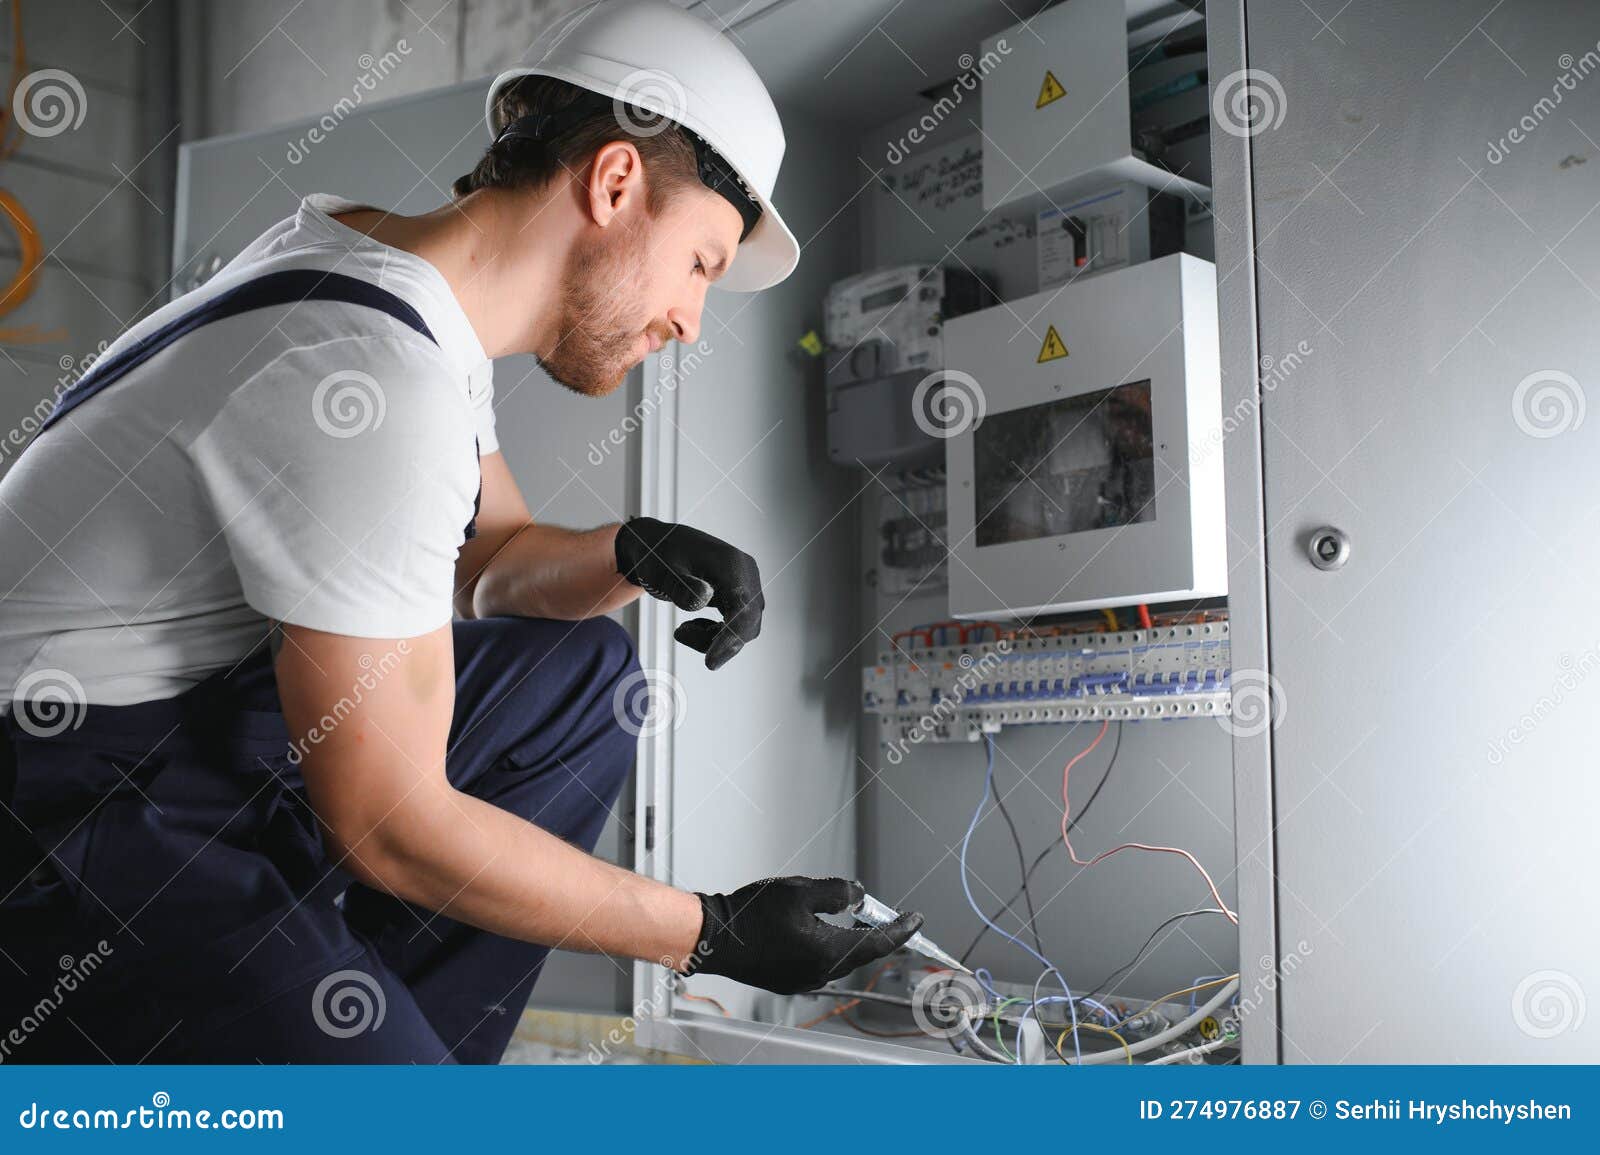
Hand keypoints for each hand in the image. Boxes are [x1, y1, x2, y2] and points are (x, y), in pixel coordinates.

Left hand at [614, 516, 763, 669]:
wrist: (657, 544)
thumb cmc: (658, 555)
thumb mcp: (661, 571)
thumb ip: (681, 586)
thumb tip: (702, 599)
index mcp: (732, 564)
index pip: (743, 608)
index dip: (730, 638)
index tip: (710, 662)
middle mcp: (745, 573)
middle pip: (748, 621)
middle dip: (719, 641)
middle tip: (681, 635)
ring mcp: (744, 584)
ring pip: (743, 626)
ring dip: (715, 638)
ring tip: (683, 629)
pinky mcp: (737, 594)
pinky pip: (736, 623)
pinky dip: (715, 633)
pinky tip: (692, 626)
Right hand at [682, 876, 921, 994]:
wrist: (714, 938)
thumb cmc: (751, 914)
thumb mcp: (800, 891)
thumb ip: (837, 892)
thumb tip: (859, 895)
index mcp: (827, 951)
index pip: (878, 943)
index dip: (901, 930)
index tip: (916, 919)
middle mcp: (820, 973)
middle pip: (860, 954)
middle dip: (877, 934)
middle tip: (891, 917)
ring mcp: (803, 981)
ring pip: (839, 959)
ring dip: (851, 941)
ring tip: (856, 919)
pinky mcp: (788, 981)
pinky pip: (819, 964)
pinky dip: (829, 948)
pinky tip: (822, 932)